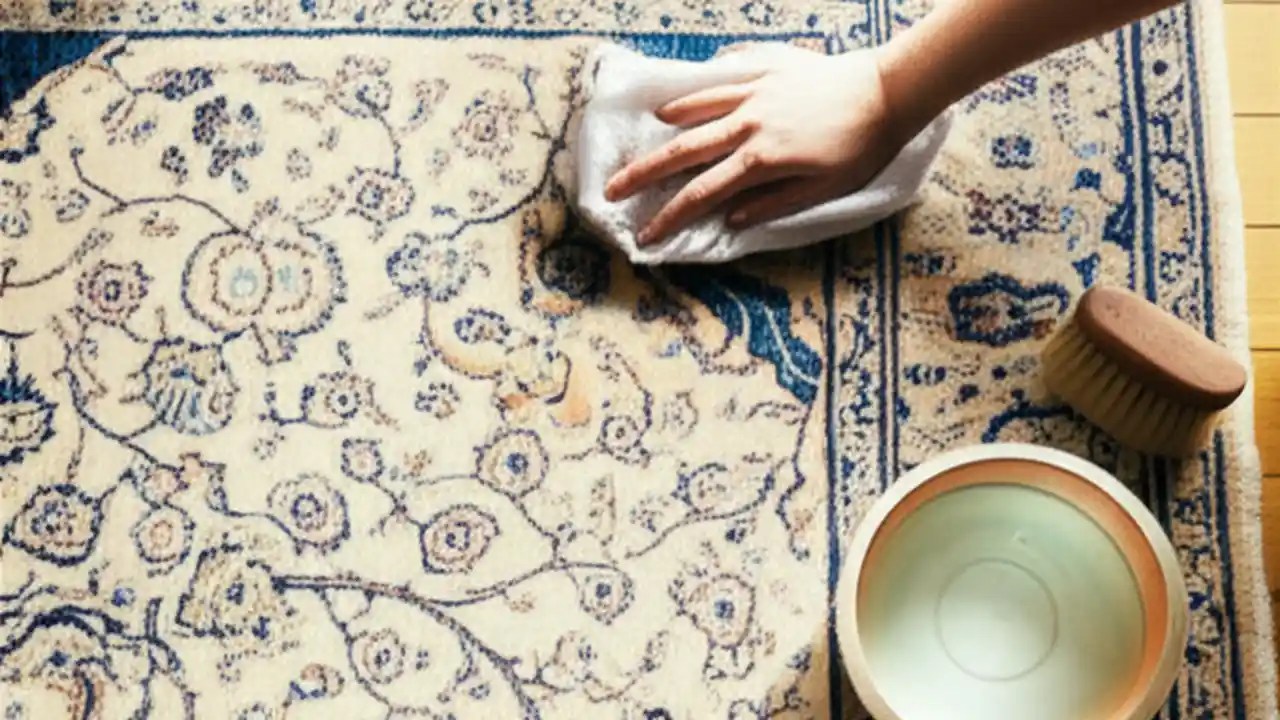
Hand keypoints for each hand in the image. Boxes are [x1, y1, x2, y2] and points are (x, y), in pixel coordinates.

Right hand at [604, 47, 912, 245]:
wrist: (889, 90)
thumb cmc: (861, 147)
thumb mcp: (823, 189)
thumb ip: (773, 204)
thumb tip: (730, 219)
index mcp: (761, 158)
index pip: (701, 194)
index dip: (669, 218)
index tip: (644, 236)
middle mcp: (749, 122)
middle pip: (684, 149)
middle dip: (644, 172)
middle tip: (612, 188)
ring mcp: (756, 90)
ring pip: (699, 105)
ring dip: (670, 121)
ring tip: (649, 129)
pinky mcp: (768, 67)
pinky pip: (724, 73)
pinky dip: (702, 84)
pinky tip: (693, 89)